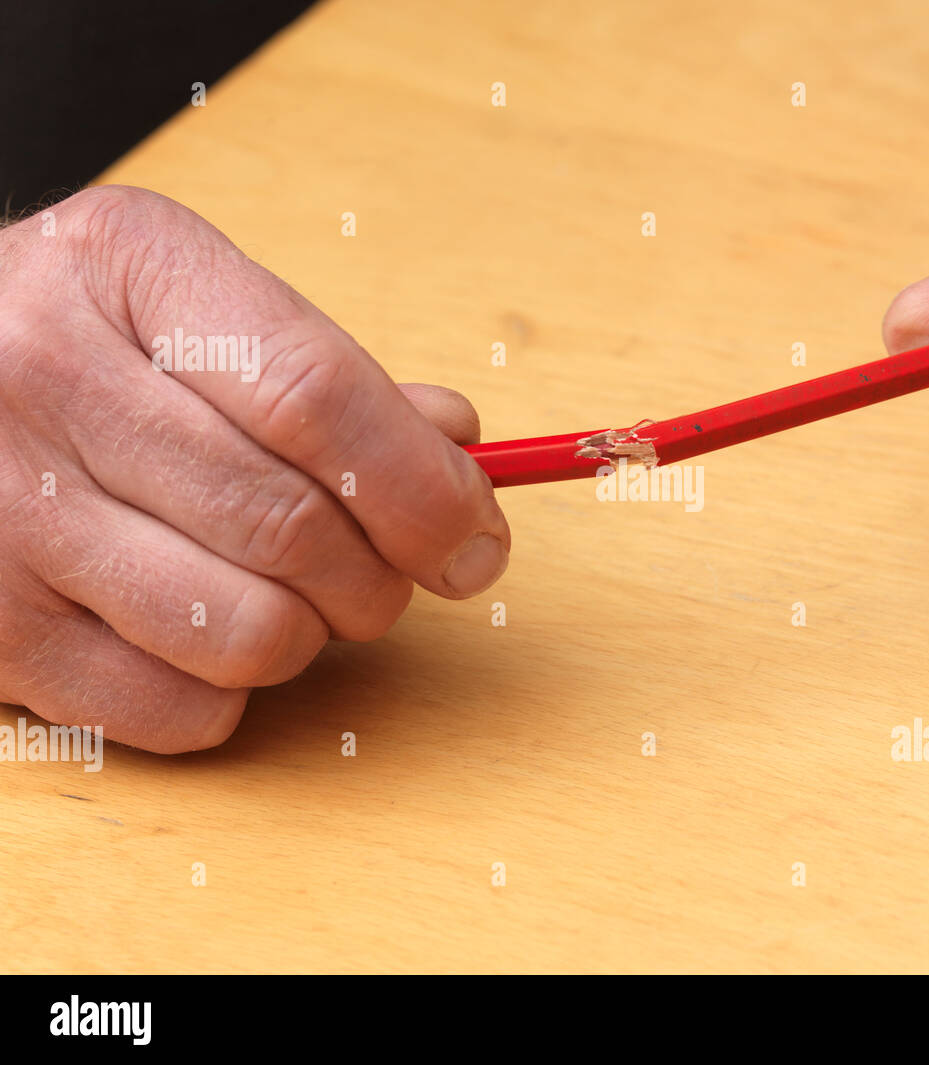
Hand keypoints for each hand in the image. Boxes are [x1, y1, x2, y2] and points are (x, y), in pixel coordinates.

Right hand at [0, 186, 509, 751]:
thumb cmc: (90, 347)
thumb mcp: (201, 309)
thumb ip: (333, 376)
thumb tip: (458, 449)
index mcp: (128, 268)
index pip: (318, 397)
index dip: (425, 488)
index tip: (476, 537)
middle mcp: (44, 376)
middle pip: (292, 525)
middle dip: (384, 576)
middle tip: (388, 570)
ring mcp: (2, 509)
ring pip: (249, 634)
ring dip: (312, 635)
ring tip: (289, 593)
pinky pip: (181, 708)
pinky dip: (232, 689)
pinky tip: (207, 628)